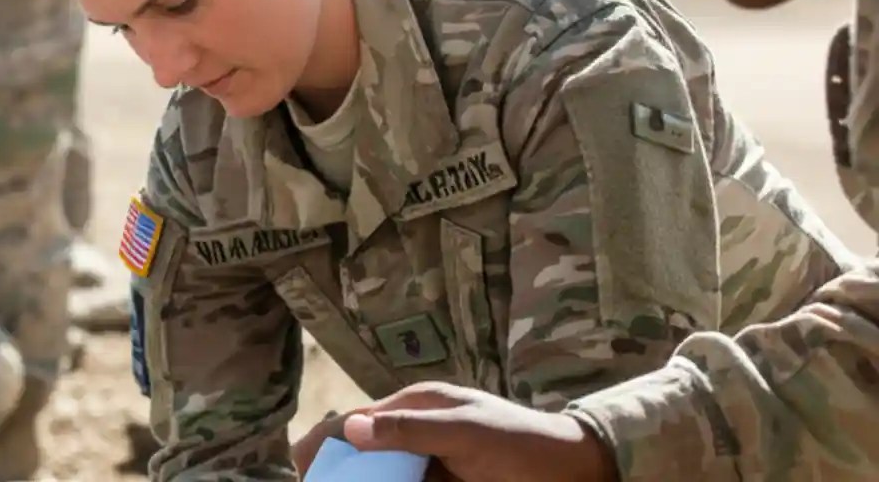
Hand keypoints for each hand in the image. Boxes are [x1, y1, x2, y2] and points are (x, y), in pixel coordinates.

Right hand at [295, 382, 616, 481]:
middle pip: (363, 453)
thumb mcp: (466, 432)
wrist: (576, 472)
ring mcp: (429, 464)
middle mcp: (417, 433)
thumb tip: (351, 427)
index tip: (302, 465)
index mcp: (419, 405)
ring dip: (362, 479)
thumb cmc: (522, 443)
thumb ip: (410, 430)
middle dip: (339, 468)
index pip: (359, 420)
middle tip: (315, 481)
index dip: (327, 440)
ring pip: (382, 475)